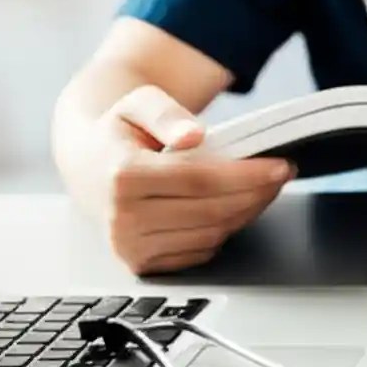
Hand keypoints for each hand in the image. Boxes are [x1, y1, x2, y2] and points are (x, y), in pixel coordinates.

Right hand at [63, 85, 293, 274]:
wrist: (85, 164)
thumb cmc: (118, 132)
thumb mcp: (136, 102)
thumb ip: (164, 112)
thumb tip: (191, 135)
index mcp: (122, 176)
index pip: (199, 180)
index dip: (246, 175)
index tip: (279, 166)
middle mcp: (122, 218)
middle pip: (210, 212)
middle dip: (255, 194)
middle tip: (281, 175)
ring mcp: (130, 246)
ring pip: (210, 235)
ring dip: (245, 212)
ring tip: (263, 188)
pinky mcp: (140, 264)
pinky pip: (199, 252)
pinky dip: (223, 230)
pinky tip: (233, 207)